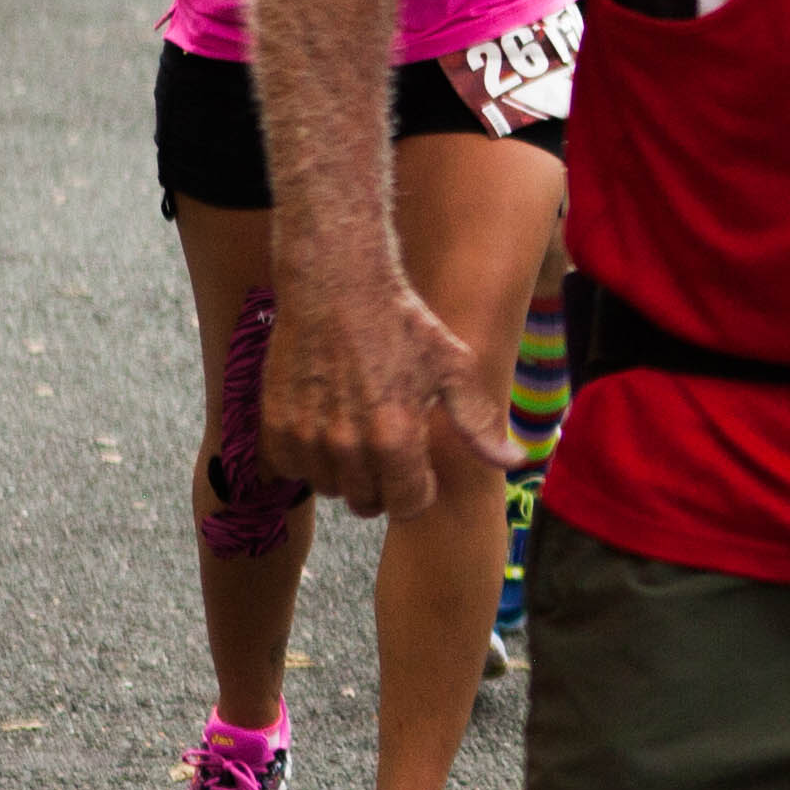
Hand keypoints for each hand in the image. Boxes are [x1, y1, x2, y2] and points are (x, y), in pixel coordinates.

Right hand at [260, 280, 508, 519]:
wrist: (336, 284)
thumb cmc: (401, 323)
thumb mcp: (452, 368)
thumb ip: (478, 423)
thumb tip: (514, 462)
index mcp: (395, 436)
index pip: (406, 505)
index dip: (417, 491)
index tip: (418, 470)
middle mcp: (347, 443)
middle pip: (366, 503)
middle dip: (382, 486)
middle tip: (387, 451)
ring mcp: (307, 434)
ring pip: (328, 488)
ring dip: (343, 473)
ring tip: (356, 436)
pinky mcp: (275, 421)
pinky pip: (291, 468)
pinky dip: (305, 458)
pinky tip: (323, 431)